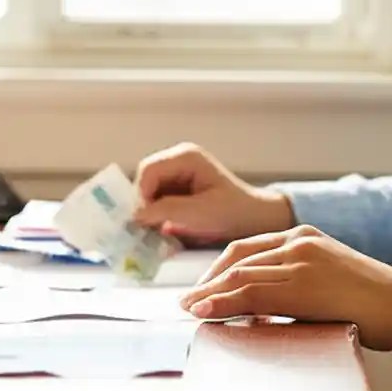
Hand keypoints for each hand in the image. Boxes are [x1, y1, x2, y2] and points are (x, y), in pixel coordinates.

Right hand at [134, 143, 293, 244]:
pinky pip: (157, 203)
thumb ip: (167, 210)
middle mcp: (178, 162)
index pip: (148, 170)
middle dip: (144, 205)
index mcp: (186, 157)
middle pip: (145, 181)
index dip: (141, 194)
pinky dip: (157, 218)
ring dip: (150, 214)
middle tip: (147, 229)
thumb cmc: (234, 212)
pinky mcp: (177, 192)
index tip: (144, 220)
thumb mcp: (201, 213)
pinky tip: (164, 233)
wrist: (256, 221)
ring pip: (148, 194)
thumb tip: (135, 215)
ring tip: (156, 233)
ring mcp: (177, 176)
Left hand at [179, 225, 391, 355]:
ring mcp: (301, 260)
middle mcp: (300, 241)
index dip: (219, 270)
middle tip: (188, 302)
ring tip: (190, 311)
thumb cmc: (374, 304)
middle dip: (208, 280)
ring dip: (209, 294)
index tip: (202, 289)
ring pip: (240, 274)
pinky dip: (222, 302)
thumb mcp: (329, 284)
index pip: (249, 249)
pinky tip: (205, 312)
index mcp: (306, 236)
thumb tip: (264, 312)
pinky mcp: (302, 284)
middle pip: (238, 257)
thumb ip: (297, 288)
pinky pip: (251, 292)